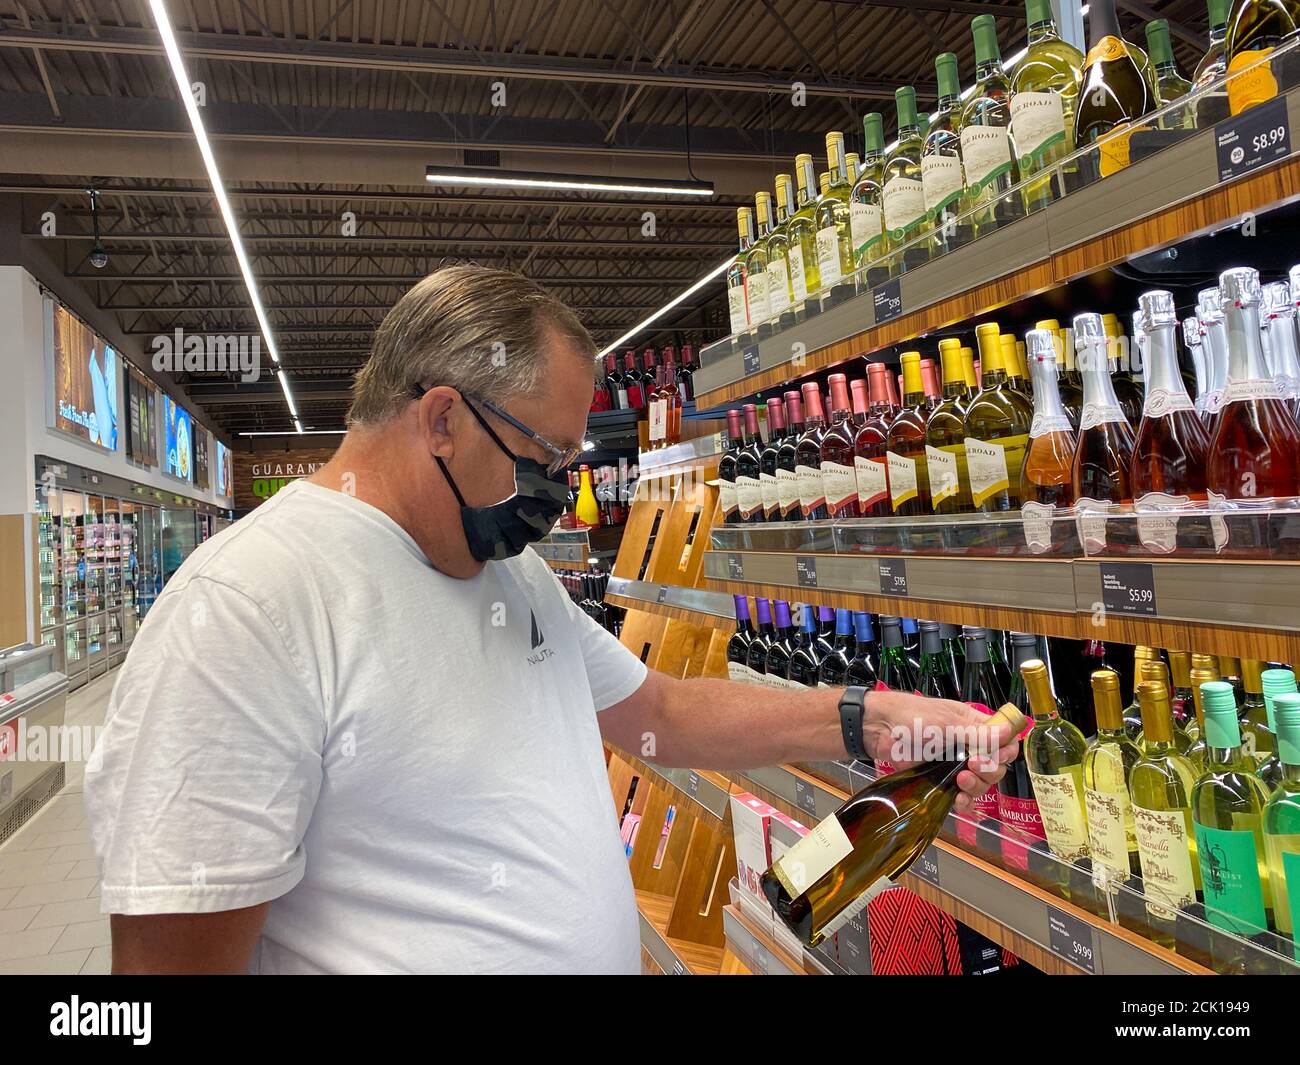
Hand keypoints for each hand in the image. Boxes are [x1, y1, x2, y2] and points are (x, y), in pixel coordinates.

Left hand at [863, 689, 1020, 812]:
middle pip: (995, 766)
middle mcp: (968, 745)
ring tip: (961, 781)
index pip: (1004, 741)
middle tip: (972, 766)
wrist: (879, 729)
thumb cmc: (911, 717)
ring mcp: (954, 764)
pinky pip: (962, 795)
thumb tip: (1011, 732)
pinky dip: (965, 801)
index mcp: (973, 724)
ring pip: (981, 783)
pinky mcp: (940, 780)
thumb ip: (978, 733)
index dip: (1005, 752)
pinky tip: (958, 799)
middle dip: (989, 771)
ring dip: (977, 786)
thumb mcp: (947, 723)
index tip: (994, 756)